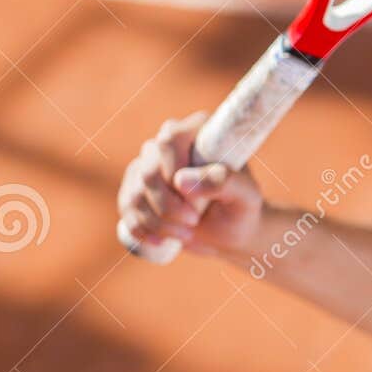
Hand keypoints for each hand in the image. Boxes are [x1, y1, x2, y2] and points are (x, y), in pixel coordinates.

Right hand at [116, 113, 264, 258]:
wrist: (230, 234)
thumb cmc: (242, 210)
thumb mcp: (246, 197)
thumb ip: (224, 182)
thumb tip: (181, 179)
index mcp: (200, 132)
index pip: (170, 137)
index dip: (174, 169)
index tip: (194, 201)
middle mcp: (170, 143)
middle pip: (149, 170)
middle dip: (168, 205)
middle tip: (193, 221)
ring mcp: (149, 165)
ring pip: (136, 191)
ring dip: (158, 221)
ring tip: (187, 233)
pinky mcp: (136, 188)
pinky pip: (126, 206)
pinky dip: (142, 228)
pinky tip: (162, 239)